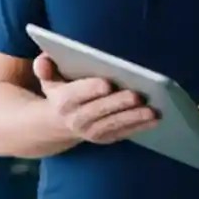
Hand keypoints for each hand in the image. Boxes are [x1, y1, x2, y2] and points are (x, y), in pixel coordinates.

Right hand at [34, 54, 158, 144]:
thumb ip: (45, 67)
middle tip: (138, 95)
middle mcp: (76, 120)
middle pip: (99, 111)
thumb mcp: (48, 78)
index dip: (91, 89)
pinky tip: (155, 119)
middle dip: (119, 104)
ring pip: (114, 125)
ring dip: (134, 119)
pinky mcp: (105, 139)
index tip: (107, 83)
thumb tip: (43, 59)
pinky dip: (139, 127)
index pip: (76, 94)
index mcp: (62, 101)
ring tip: (153, 110)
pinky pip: (123, 133)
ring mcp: (91, 132)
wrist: (55, 124)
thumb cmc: (59, 92)